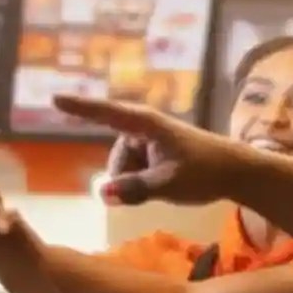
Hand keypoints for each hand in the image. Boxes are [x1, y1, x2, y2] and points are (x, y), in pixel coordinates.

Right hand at [52, 95, 237, 205]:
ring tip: (164, 187)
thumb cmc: (206, 171)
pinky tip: (164, 187)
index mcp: (147, 125)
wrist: (237, 172)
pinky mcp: (157, 153)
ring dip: (135, 182)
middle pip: (116, 158)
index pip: (107, 114)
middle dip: (124, 178)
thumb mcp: (168, 184)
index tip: (55, 98)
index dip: (81, 108)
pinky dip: (143, 181)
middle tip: (151, 190)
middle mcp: (145, 129)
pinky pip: (136, 170)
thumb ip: (135, 189)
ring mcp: (151, 142)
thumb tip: (103, 193)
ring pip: (125, 168)